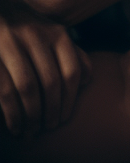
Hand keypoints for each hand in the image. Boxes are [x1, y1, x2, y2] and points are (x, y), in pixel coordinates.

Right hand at [0, 0, 90, 136]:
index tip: (63, 119)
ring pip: (27, 88)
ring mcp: (13, 46)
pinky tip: (15, 126)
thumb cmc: (30, 30)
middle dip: (50, 111)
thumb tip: (87, 79)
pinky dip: (12, 112)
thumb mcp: (55, 35)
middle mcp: (38, 39)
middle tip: (47, 129)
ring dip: (30, 115)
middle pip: (50, 82)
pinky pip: (5, 91)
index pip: (71, 71)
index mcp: (58, 35)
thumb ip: (73, 54)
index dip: (69, 99)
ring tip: (30, 132)